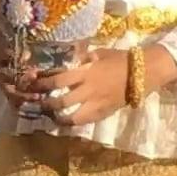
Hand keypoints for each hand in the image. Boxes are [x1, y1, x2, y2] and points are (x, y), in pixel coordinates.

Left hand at [2, 47, 136, 127]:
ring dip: (57, 117)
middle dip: (44, 104)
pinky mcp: (104, 113)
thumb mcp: (99, 53)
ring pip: (71, 117)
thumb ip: (82, 58)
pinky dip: (73, 122)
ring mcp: (96, 104)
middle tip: (35, 103)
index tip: (31, 84)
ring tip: (49, 115)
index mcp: (86, 73)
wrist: (145, 72)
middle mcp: (88, 90)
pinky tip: (66, 120)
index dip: (41, 84)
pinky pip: (84, 121)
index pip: (57, 81)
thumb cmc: (121, 59)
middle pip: (59, 102)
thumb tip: (66, 58)